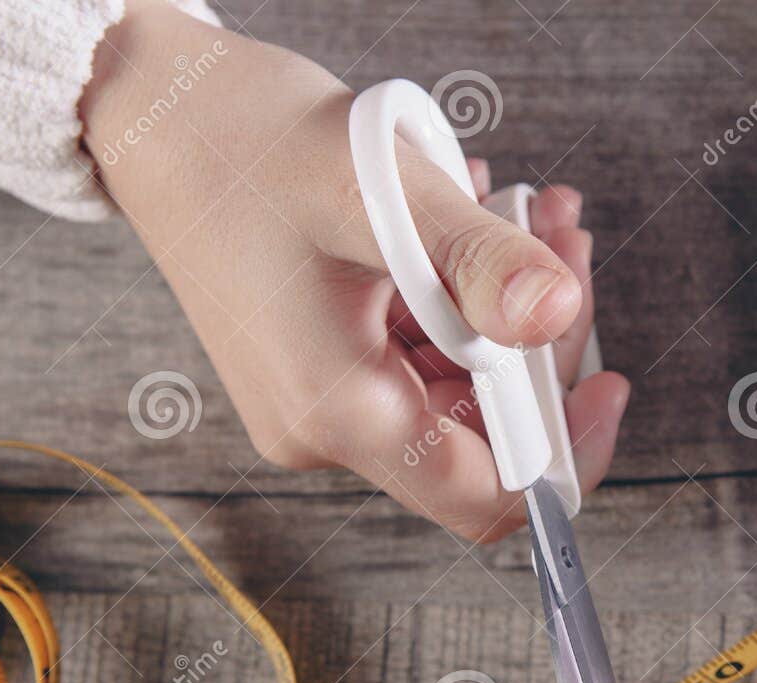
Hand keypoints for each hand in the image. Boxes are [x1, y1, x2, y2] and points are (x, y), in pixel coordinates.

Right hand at [80, 1, 627, 540]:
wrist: (150, 113)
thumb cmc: (242, 142)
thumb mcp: (380, 192)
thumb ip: (477, 262)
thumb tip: (558, 315)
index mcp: (337, 411)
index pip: (485, 494)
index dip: (564, 450)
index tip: (606, 379)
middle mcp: (325, 429)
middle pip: (484, 437)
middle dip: (542, 347)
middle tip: (561, 245)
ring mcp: (319, 402)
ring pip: (459, 391)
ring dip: (507, 311)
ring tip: (526, 216)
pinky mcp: (320, 367)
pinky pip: (421, 357)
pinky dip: (461, 300)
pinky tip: (472, 225)